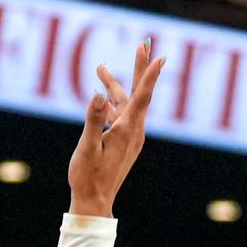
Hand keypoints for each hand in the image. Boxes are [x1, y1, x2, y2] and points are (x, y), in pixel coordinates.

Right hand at [66, 40, 162, 217]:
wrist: (94, 202)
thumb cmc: (88, 177)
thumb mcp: (87, 148)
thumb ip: (93, 119)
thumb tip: (97, 94)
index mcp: (127, 130)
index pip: (141, 96)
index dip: (149, 74)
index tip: (159, 55)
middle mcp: (133, 131)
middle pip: (139, 93)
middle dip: (139, 68)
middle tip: (144, 44)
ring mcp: (130, 137)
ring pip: (126, 103)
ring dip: (114, 85)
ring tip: (100, 67)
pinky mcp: (124, 142)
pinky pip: (121, 115)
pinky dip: (112, 102)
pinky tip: (102, 97)